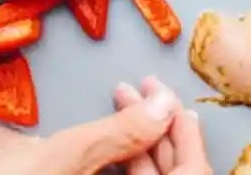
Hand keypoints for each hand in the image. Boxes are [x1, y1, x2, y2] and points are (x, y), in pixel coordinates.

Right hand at [0, 77, 211, 174]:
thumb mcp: (64, 158)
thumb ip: (120, 133)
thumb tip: (164, 103)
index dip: (185, 137)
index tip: (172, 99)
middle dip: (155, 130)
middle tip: (142, 90)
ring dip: (133, 142)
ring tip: (120, 99)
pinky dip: (112, 159)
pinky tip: (100, 134)